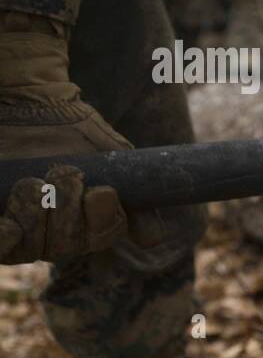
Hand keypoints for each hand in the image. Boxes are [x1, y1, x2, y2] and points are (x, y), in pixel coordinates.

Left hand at [0, 103, 166, 264]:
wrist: (30, 109)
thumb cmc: (74, 134)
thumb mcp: (115, 162)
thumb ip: (138, 200)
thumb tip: (153, 239)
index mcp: (88, 226)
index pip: (100, 237)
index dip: (101, 219)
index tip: (102, 191)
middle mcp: (54, 237)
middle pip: (66, 246)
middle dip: (68, 210)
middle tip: (65, 172)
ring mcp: (19, 235)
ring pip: (32, 247)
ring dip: (36, 213)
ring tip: (33, 180)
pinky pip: (0, 248)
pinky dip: (5, 238)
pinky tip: (7, 224)